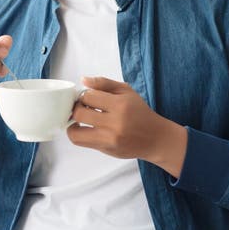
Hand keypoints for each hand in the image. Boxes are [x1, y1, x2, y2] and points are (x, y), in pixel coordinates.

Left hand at [68, 76, 187, 177]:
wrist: (155, 138)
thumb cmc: (139, 112)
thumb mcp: (126, 91)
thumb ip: (104, 83)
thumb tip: (83, 80)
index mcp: (120, 104)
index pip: (88, 96)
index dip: (84, 95)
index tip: (87, 97)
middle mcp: (115, 123)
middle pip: (79, 113)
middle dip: (76, 108)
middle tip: (81, 107)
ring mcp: (109, 139)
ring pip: (75, 132)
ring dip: (73, 123)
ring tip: (79, 118)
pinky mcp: (106, 149)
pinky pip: (81, 142)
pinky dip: (76, 133)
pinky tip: (82, 127)